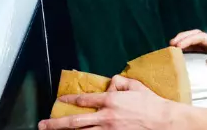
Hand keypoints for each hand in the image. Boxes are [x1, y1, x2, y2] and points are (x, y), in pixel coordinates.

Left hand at [38, 75, 189, 129]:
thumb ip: (120, 82)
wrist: (163, 121)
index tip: (61, 100)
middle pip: (75, 121)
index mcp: (111, 100)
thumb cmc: (151, 102)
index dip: (71, 99)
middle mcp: (106, 116)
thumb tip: (110, 82)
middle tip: (42, 125)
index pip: (85, 99)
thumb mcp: (135, 86)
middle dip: (56, 123)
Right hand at [170, 30, 206, 89]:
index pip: (202, 37)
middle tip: (170, 45)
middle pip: (196, 37)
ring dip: (184, 45)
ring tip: (171, 52)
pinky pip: (199, 56)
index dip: (188, 39)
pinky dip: (188, 55)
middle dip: (183, 38)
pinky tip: (182, 62)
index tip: (177, 46)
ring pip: (196, 45)